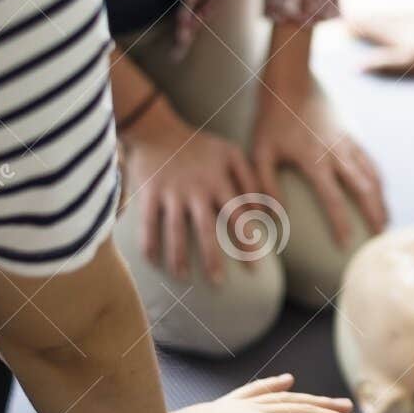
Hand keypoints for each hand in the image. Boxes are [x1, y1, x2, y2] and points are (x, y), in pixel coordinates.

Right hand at [120, 100, 258, 283]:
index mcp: (218, 181)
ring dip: (178, 257)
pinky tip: (154, 262)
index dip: (246, 242)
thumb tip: (266, 211)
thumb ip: (250, 180)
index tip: (254, 267)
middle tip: (218, 283)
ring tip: (183, 277)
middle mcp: (195, 190)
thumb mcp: (231, 153)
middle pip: (205, 230)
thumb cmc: (200, 146)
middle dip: (212, 259)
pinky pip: (148, 224)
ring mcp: (171, 193)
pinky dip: (149, 244)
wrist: (158, 129)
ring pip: (174, 231)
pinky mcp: (149, 193)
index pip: (237, 216)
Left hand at [251, 88, 386, 247]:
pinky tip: (380, 192)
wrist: (290, 83)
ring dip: (381, 200)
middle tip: (381, 239)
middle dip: (375, 215)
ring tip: (386, 221)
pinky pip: (370, 161)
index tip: (347, 244)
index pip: (333, 199)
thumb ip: (266, 185)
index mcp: (314, 161)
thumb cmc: (270, 120)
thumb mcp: (260, 152)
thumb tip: (274, 215)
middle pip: (364, 190)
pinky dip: (378, 179)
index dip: (341, 223)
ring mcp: (348, 143)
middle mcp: (337, 153)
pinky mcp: (352, 135)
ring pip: (373, 176)